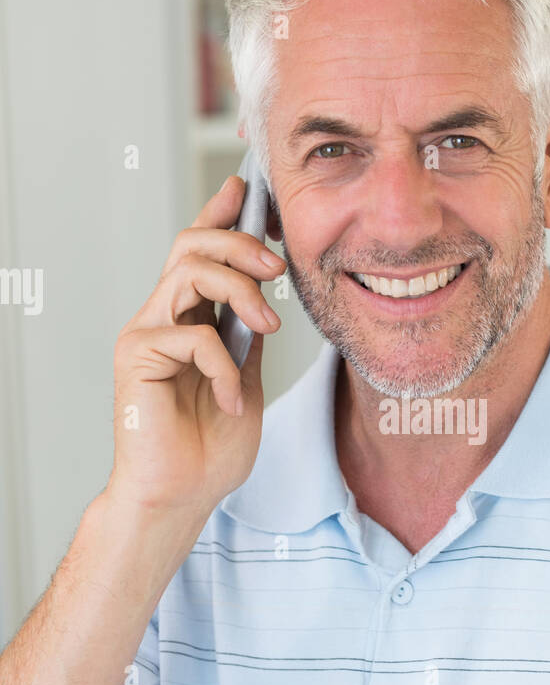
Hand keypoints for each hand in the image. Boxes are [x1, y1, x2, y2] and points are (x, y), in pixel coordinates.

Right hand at [105, 176, 285, 517]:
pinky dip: (224, 366)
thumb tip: (269, 298)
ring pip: (190, 271)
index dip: (220, 213)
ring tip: (268, 328)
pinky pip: (192, 335)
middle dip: (241, 242)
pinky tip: (229, 401)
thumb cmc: (210, 448)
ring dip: (241, 291)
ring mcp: (145, 332)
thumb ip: (249, 338)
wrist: (183, 495)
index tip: (250, 189)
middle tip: (278, 266)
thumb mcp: (246, 381)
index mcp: (188, 317)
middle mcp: (162, 315)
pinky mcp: (136, 355)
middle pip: (192, 243)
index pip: (199, 249)